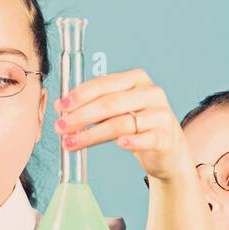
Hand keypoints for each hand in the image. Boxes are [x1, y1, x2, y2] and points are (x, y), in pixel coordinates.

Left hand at [53, 68, 193, 183]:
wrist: (168, 150)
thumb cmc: (139, 125)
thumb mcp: (116, 111)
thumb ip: (91, 105)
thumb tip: (60, 106)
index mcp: (136, 80)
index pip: (104, 84)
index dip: (80, 95)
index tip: (61, 107)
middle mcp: (150, 94)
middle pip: (109, 104)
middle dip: (81, 116)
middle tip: (61, 127)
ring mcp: (159, 115)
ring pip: (121, 123)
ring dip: (92, 135)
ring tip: (72, 143)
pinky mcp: (164, 137)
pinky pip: (145, 139)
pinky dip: (131, 142)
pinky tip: (118, 144)